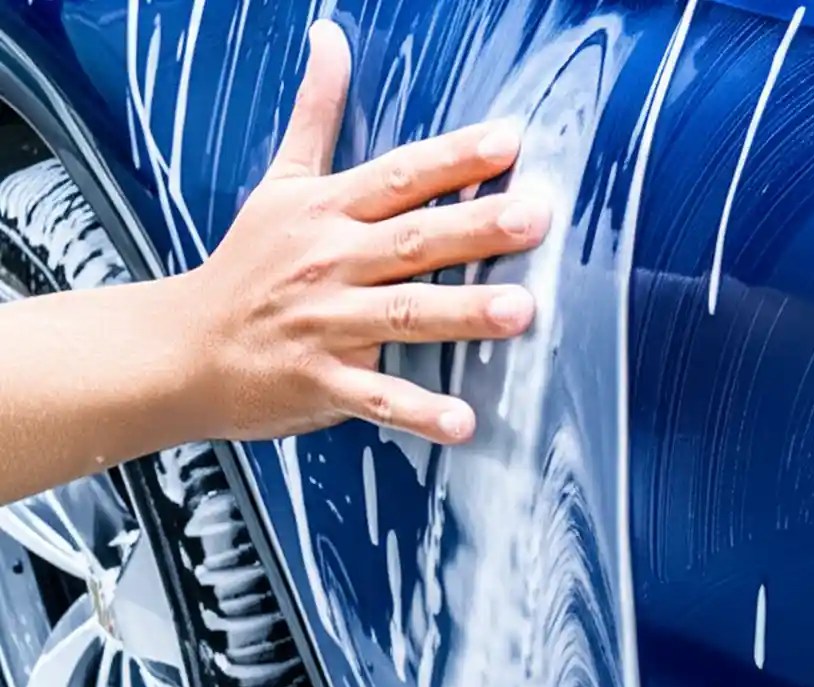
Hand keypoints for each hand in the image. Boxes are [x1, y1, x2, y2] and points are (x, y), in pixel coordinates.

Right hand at [181, 19, 547, 443]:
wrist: (180, 350)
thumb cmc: (244, 265)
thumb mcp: (280, 183)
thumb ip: (316, 114)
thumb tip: (331, 38)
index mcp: (327, 211)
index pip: (398, 176)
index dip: (453, 158)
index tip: (508, 143)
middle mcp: (330, 262)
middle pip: (412, 240)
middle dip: (475, 228)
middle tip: (534, 218)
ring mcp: (326, 324)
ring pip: (403, 314)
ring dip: (462, 313)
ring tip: (520, 311)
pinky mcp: (320, 381)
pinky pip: (376, 399)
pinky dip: (417, 412)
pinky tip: (463, 422)